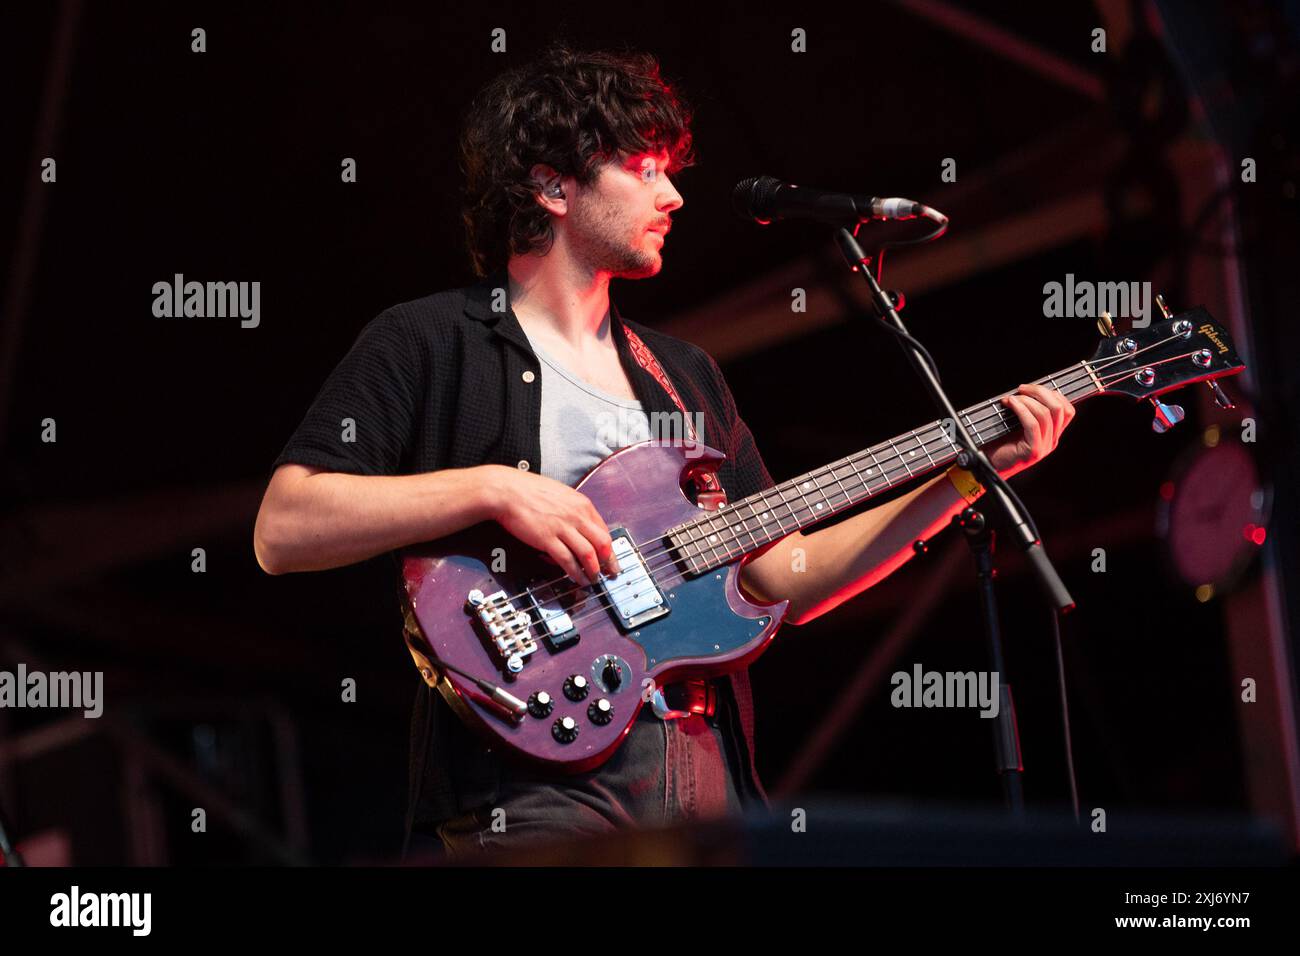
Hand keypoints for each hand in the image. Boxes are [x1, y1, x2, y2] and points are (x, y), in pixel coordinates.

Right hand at [482, 465, 620, 584]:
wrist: (506, 490)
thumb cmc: (528, 490)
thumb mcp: (560, 494)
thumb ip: (573, 509)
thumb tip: (581, 524)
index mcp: (581, 504)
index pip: (603, 530)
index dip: (609, 548)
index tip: (610, 558)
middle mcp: (576, 515)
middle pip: (602, 543)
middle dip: (608, 562)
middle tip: (609, 573)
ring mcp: (562, 528)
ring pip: (588, 554)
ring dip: (593, 571)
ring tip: (593, 580)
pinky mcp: (547, 539)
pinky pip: (567, 560)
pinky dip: (574, 573)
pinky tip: (577, 579)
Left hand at [985, 382, 1075, 479]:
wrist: (987, 465)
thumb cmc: (999, 443)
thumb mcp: (1017, 424)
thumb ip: (1028, 411)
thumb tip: (1026, 390)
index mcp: (1052, 434)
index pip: (1067, 410)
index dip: (1053, 394)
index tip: (1032, 388)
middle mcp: (1052, 441)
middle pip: (1059, 408)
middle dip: (1040, 392)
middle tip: (1022, 388)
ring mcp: (1044, 447)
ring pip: (1046, 414)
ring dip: (1027, 400)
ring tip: (1011, 398)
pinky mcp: (1032, 451)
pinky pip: (1032, 424)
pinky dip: (1021, 410)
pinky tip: (1011, 404)